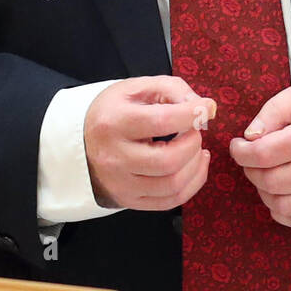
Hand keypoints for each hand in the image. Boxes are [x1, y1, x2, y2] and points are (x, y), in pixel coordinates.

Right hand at [84, 75, 215, 210]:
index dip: (191, 114)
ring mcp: (121, 184)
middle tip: (195, 130)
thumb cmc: (114, 111)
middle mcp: (114, 158)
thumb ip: (171, 89)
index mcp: (114, 123)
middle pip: (168, 160)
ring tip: (197, 148)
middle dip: (193, 144)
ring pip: (172, 185)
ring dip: (196, 165)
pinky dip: (192, 184)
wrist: (82, 141)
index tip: (207, 107)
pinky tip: (194, 166)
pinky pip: (169, 201)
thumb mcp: (137, 88)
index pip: (160, 121)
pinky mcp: (129, 200)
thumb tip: (203, 107)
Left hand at [229, 73, 290, 229]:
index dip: (242, 152)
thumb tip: (252, 134)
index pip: (266, 153)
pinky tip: (280, 196)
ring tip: (264, 175)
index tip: (238, 145)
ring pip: (284, 206)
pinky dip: (283, 214)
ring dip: (264, 193)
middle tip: (250, 158)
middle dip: (250, 170)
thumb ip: (280, 107)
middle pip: (271, 181)